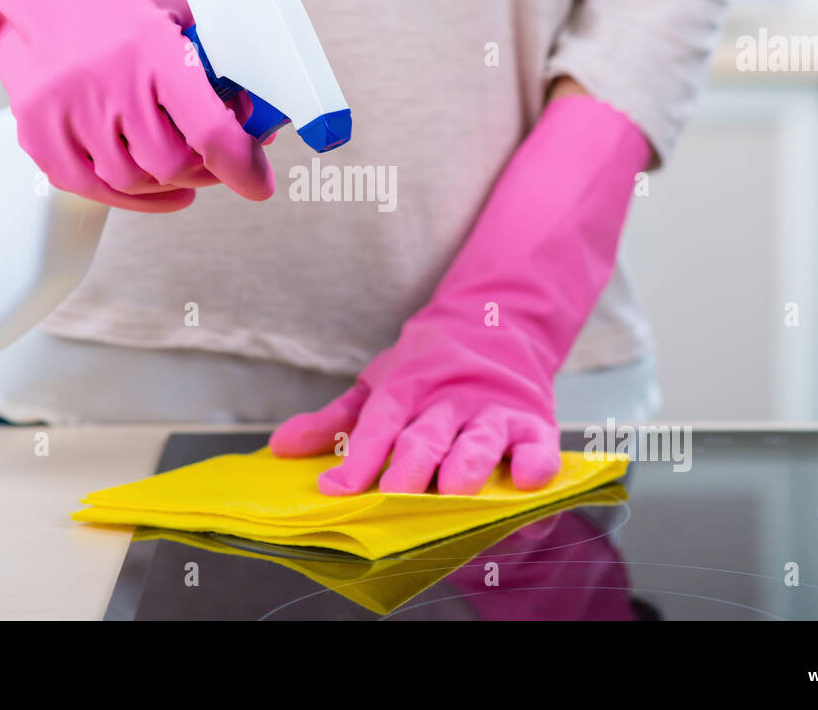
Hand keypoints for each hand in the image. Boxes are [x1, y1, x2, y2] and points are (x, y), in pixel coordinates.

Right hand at [0, 0, 272, 211]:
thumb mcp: (174, 8)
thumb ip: (212, 61)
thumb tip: (253, 116)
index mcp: (150, 46)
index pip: (208, 129)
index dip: (241, 165)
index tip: (258, 182)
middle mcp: (105, 79)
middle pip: (171, 164)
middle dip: (204, 169)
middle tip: (217, 161)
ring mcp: (64, 107)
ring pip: (130, 181)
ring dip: (164, 181)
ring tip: (180, 165)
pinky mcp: (36, 127)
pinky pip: (87, 185)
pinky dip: (124, 193)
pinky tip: (147, 184)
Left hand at [270, 312, 560, 495]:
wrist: (494, 323)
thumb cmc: (426, 371)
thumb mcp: (378, 385)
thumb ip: (334, 420)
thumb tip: (280, 447)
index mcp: (406, 390)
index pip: (378, 423)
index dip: (357, 457)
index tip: (333, 489)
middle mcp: (448, 402)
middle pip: (428, 435)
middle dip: (411, 465)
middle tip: (395, 494)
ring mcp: (493, 412)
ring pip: (481, 439)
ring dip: (469, 464)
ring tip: (455, 490)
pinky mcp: (532, 424)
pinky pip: (538, 446)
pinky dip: (536, 463)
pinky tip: (527, 481)